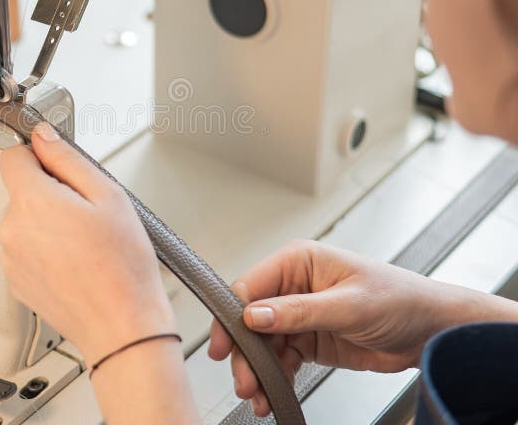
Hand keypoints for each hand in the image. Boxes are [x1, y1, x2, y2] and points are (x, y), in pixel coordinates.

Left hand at [0, 123, 174, 364]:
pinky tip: (73, 261)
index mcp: (32, 202)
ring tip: (83, 242)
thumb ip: (68, 158)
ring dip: (46, 222)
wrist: (121, 325)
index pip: (11, 156)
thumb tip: (44, 137)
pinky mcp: (16, 281)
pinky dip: (44, 249)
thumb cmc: (122, 267)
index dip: (37, 155)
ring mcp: (10, 258)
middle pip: (20, 190)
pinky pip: (25, 249)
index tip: (56, 165)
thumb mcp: (108, 195)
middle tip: (85, 212)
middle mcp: (12, 229)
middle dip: (48, 192)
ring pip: (23, 220)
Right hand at [209, 240, 458, 417]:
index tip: (224, 345)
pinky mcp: (309, 339)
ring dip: (257, 370)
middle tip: (244, 380)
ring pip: (263, 343)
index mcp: (299, 261)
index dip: (233, 316)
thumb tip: (254, 315)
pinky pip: (281, 359)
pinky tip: (272, 395)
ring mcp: (300, 314)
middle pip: (251, 319)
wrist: (432, 331)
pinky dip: (275, 378)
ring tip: (256, 395)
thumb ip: (298, 311)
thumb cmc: (400, 299)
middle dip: (245, 352)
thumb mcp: (348, 306)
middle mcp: (294, 285)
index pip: (250, 286)